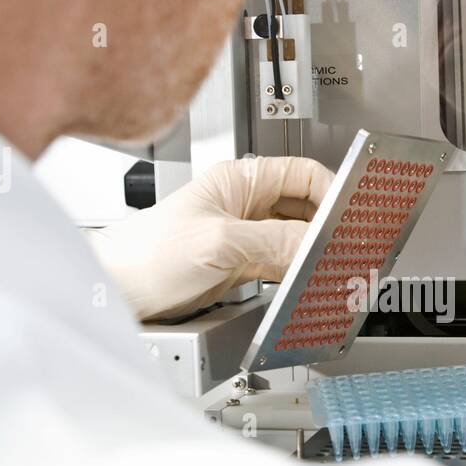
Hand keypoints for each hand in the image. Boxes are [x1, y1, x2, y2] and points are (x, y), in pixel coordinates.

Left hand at [92, 157, 332, 321]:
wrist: (113, 292)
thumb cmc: (145, 255)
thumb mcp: (219, 243)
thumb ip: (274, 241)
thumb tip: (318, 245)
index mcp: (239, 181)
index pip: (304, 173)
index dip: (333, 192)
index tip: (352, 216)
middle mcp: (244, 205)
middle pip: (306, 209)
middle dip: (329, 228)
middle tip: (349, 248)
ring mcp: (243, 236)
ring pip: (296, 240)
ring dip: (315, 255)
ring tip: (332, 269)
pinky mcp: (239, 267)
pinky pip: (282, 265)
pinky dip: (299, 275)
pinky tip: (308, 284)